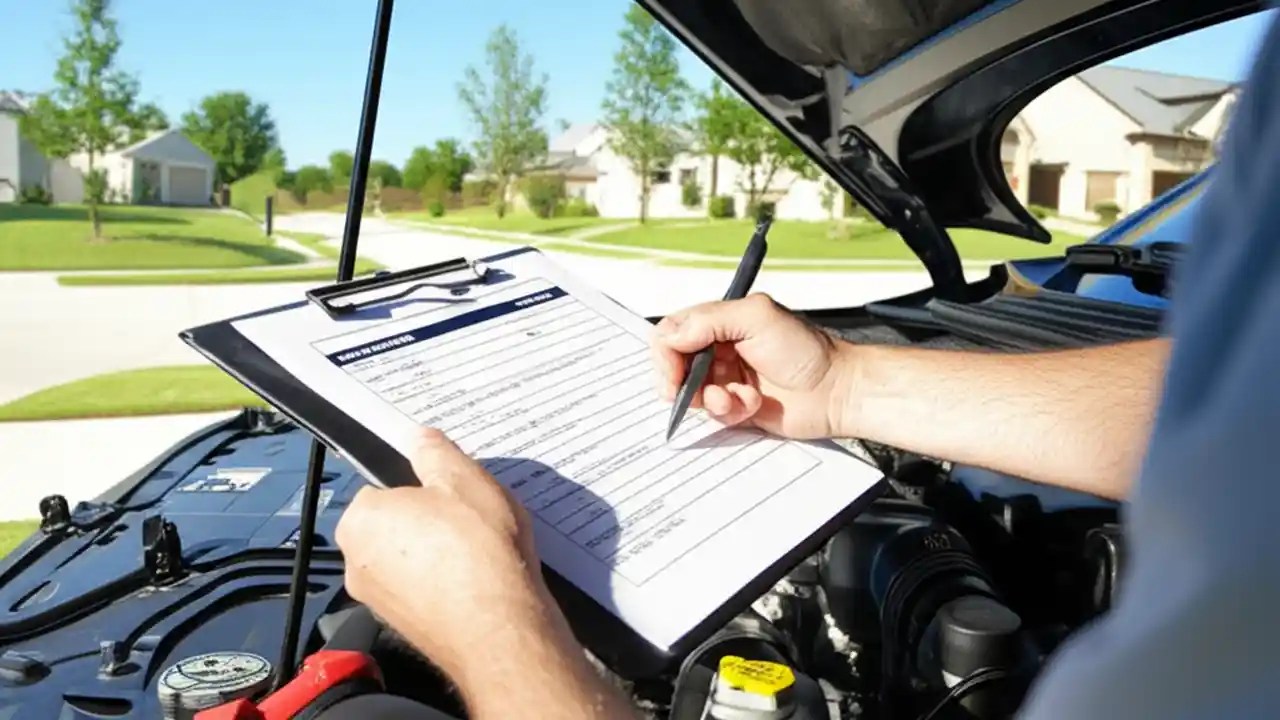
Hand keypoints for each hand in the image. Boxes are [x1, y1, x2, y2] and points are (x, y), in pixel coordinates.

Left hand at [336, 429, 635, 718]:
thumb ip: (435, 452)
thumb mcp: (463, 480)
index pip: (382, 487)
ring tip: (478, 551)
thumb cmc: (478, 553)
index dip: (420, 486)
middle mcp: (357, 562)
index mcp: (361, 519)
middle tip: (468, 519)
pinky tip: (478, 580)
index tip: (449, 492)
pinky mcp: (404, 627)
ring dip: (436, 554)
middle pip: (394, 525)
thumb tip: (419, 438)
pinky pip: (422, 591)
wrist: (500, 630)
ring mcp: (378, 601)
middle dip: (426, 520)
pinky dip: (444, 584)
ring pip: (408, 560)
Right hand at [650, 293, 852, 438]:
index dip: (666, 355)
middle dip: (683, 383)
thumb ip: (709, 320)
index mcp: (721, 321)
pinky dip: (729, 412)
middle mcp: (719, 348)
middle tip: (695, 393)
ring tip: (734, 398)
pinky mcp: (735, 405)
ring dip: (710, 399)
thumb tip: (671, 337)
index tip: (673, 374)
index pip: (672, 333)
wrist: (836, 391)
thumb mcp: (757, 317)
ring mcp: (726, 378)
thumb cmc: (807, 350)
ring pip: (692, 394)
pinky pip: (713, 415)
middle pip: (675, 366)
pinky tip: (751, 405)